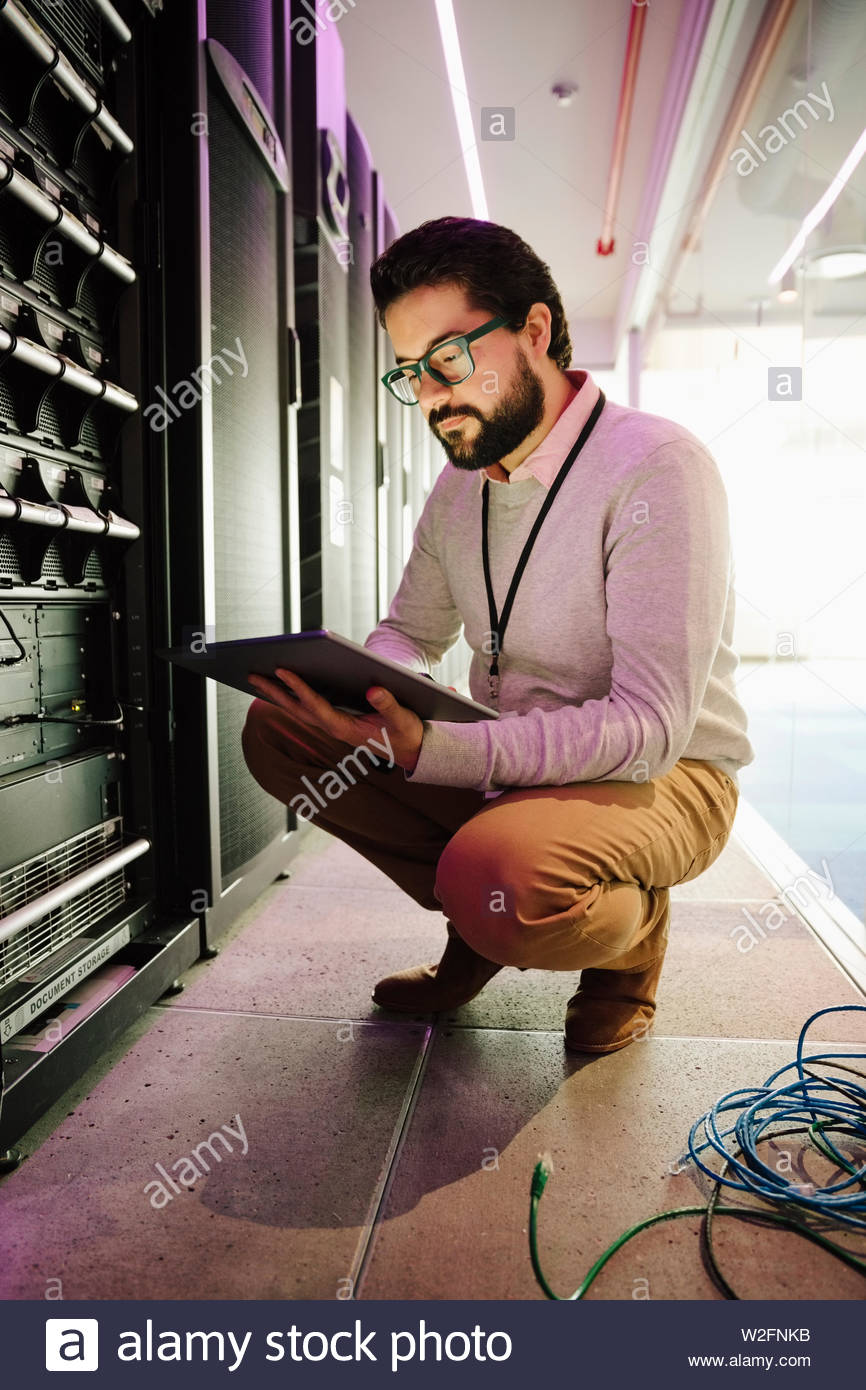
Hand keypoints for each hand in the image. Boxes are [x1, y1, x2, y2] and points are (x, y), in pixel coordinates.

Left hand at [246, 668, 424, 772]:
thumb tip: (374, 689)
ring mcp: (331, 725)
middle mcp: (333, 727)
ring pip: (298, 709)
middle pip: (297, 709)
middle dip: (275, 691)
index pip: (316, 707)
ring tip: (256, 677)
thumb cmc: (405, 734)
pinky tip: (280, 684)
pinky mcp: (333, 720)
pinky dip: (290, 695)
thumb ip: (389, 705)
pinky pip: (306, 707)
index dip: (299, 688)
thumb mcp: (403, 720)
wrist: (409, 750)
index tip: (282, 670)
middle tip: (252, 674)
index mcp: (346, 729)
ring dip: (277, 694)